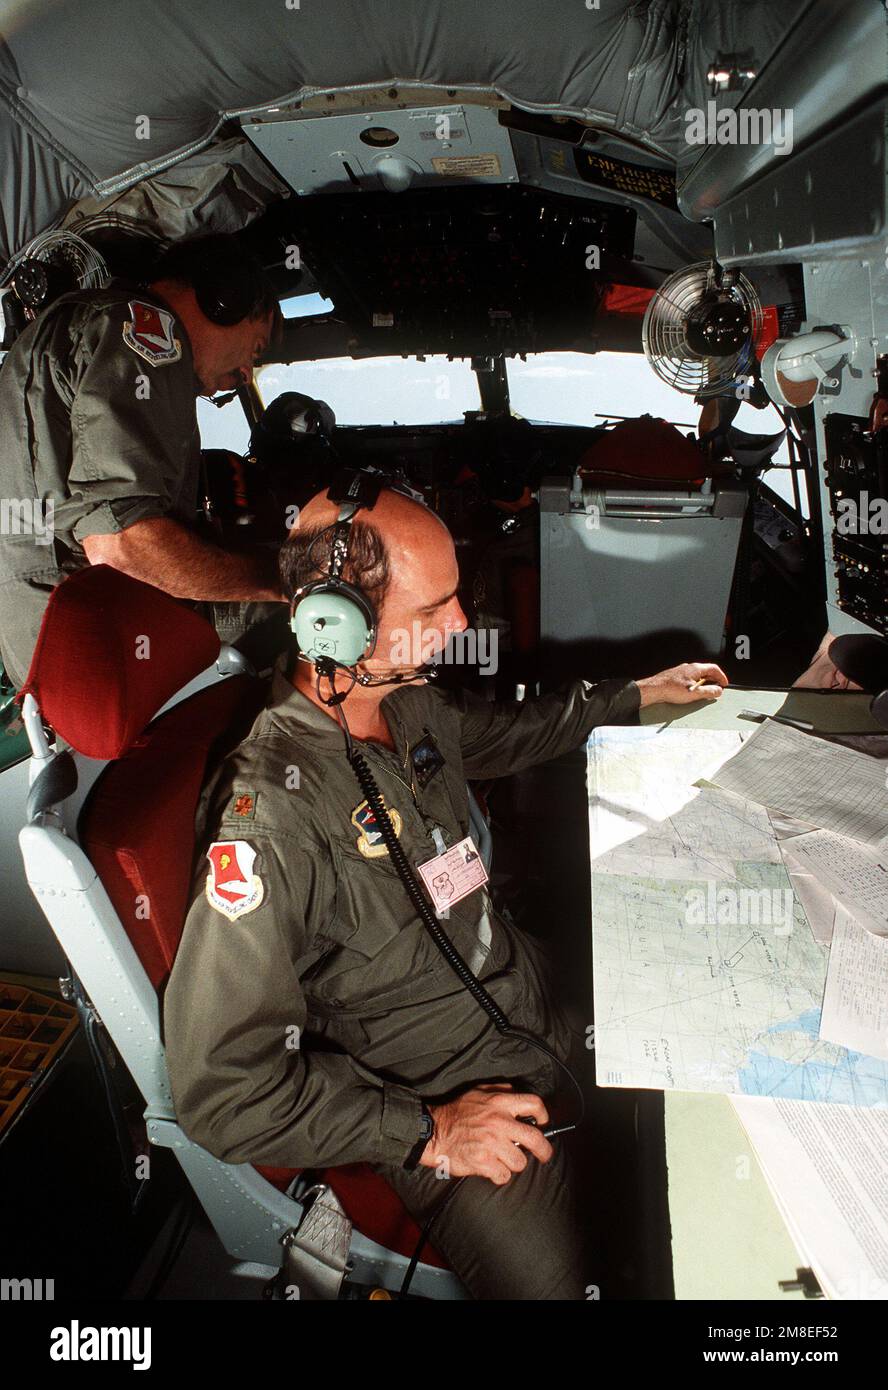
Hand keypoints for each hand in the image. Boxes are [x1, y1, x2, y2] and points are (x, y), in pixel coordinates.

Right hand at [420, 1083, 553, 1184]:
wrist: (433, 1131)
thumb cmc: (456, 1112)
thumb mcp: (478, 1092)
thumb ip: (499, 1090)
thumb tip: (516, 1092)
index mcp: (499, 1102)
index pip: (533, 1103)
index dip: (543, 1115)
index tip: (543, 1123)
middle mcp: (498, 1122)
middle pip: (535, 1139)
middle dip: (544, 1150)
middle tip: (544, 1155)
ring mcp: (491, 1143)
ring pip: (520, 1161)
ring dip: (513, 1163)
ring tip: (502, 1158)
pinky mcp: (483, 1162)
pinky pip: (504, 1175)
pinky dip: (499, 1174)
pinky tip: (491, 1167)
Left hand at [635, 661, 728, 707]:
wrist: (654, 689)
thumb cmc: (670, 689)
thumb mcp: (694, 693)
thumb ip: (709, 692)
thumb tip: (718, 691)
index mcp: (695, 668)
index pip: (714, 669)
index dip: (722, 676)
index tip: (724, 684)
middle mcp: (689, 667)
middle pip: (706, 671)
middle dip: (714, 680)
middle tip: (717, 688)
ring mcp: (682, 671)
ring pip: (698, 675)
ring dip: (704, 682)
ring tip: (706, 692)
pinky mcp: (676, 676)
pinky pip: (690, 678)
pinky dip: (696, 684)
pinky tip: (693, 692)